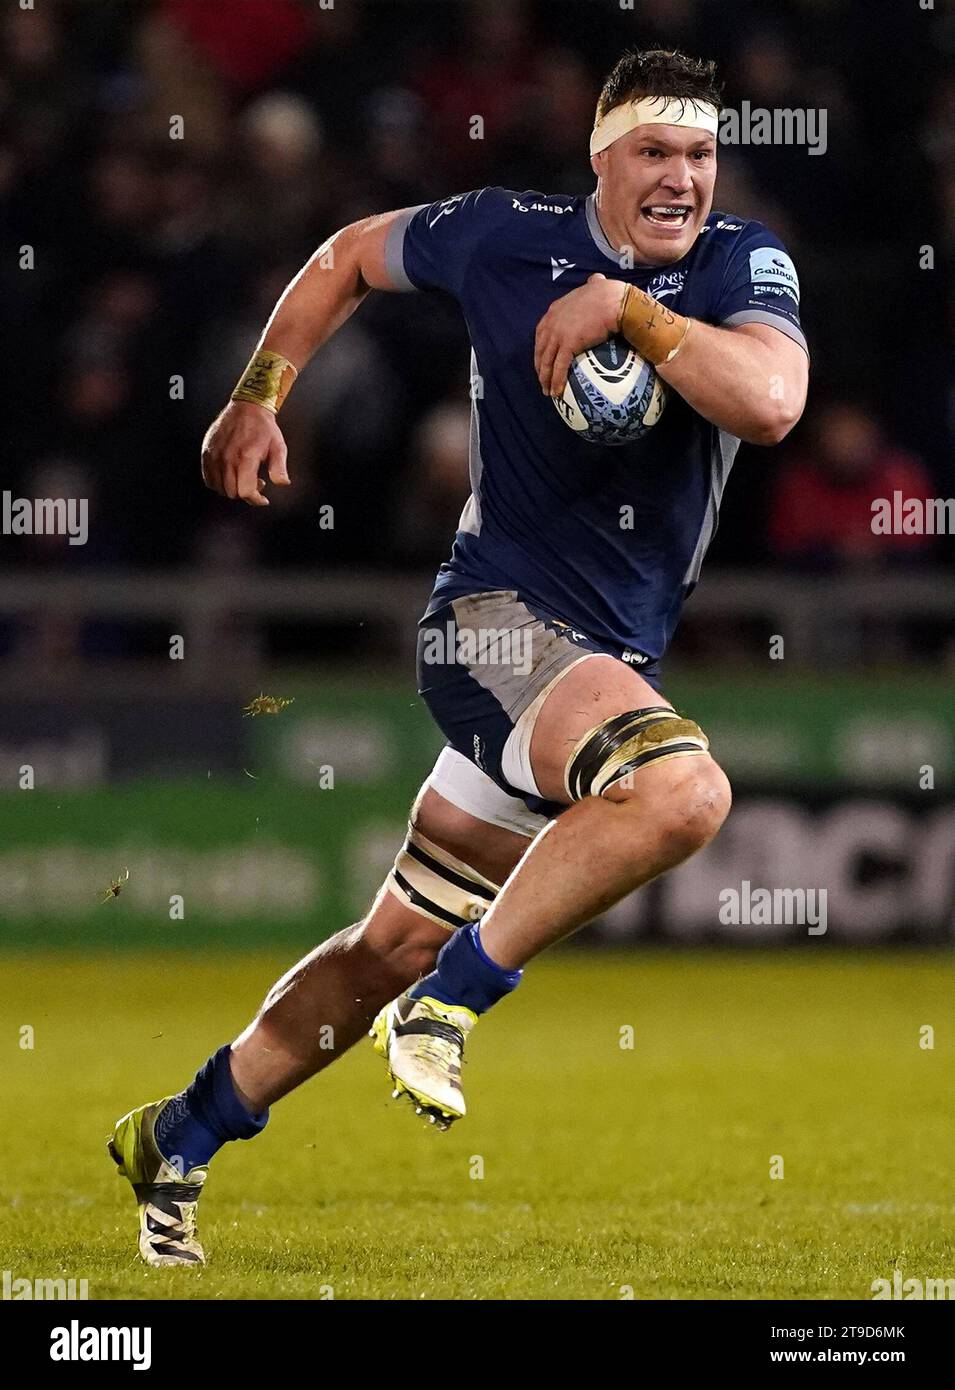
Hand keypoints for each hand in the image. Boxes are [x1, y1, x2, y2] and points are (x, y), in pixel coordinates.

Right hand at [200, 400, 289, 506]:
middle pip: (232, 493)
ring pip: (219, 488)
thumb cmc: (263, 427)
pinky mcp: (207, 452)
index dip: (256, 499)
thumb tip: (282, 483)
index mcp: (245, 458)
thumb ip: (279, 468)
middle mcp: (227, 458)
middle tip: (255, 483)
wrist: (246, 407)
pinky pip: (208, 478)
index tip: (263, 499)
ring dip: (232, 489)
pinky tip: (229, 475)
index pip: (245, 491)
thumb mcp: (278, 447)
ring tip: (243, 478)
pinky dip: (218, 483)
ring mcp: (214, 456)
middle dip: (245, 494)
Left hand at [534, 273, 626, 397]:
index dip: (541, 349)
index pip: (541, 334)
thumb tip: (597, 280)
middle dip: (540, 367)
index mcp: (555, 310)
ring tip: (548, 392)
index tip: (543, 360)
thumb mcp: (594, 285)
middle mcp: (552, 322)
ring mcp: (558, 334)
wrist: (613, 300)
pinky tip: (556, 392)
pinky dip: (556, 381)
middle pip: (541, 350)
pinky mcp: (568, 344)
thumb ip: (592, 284)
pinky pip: (559, 367)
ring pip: (547, 361)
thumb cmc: (608, 293)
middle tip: (543, 380)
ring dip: (546, 379)